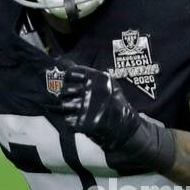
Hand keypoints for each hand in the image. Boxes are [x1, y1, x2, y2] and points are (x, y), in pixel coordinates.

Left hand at [46, 63, 176, 172]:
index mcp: (97, 78)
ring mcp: (87, 107)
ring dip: (68, 110)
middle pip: (65, 90)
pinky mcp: (83, 123)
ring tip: (79, 112)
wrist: (125, 126)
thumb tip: (64, 63)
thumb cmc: (115, 102)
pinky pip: (67, 120)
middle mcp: (91, 90)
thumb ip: (86, 74)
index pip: (70, 74)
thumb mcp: (106, 82)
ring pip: (64, 105)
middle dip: (67, 97)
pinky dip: (72, 122)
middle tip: (76, 102)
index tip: (73, 86)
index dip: (69, 80)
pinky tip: (80, 121)